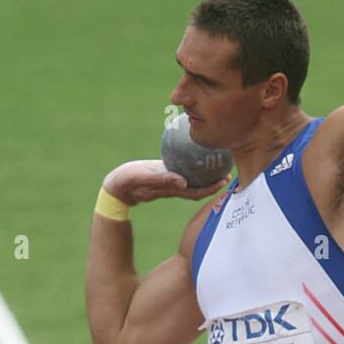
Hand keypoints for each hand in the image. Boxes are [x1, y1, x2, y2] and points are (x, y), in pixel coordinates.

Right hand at [103, 158, 231, 204]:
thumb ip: (163, 180)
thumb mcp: (145, 178)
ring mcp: (168, 180)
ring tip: (216, 162)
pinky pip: (181, 169)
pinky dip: (190, 164)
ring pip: (191, 178)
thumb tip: (184, 182)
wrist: (116, 185)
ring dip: (204, 174)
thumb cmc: (128, 182)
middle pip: (198, 186)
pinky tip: (193, 152)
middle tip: (227, 171)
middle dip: (213, 182)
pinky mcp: (163, 173)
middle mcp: (173, 186)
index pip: (196, 191)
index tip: (224, 182)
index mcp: (172, 189)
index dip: (211, 189)